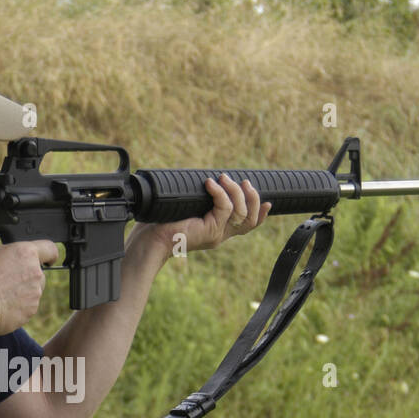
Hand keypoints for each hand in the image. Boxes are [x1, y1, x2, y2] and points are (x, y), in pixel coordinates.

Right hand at [0, 239, 55, 334]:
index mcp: (26, 253)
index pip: (50, 249)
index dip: (48, 255)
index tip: (47, 260)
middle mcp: (36, 273)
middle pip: (39, 274)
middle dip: (27, 277)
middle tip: (7, 282)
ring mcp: (35, 294)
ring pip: (32, 292)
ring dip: (21, 294)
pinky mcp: (30, 312)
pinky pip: (26, 308)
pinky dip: (17, 309)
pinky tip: (0, 307)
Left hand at [135, 174, 270, 259]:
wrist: (150, 239)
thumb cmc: (161, 221)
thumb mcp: (187, 207)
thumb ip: (201, 199)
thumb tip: (209, 179)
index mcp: (217, 230)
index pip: (247, 226)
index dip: (260, 213)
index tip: (268, 201)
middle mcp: (220, 234)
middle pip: (250, 219)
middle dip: (252, 197)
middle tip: (242, 181)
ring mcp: (216, 234)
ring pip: (240, 212)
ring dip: (234, 191)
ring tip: (222, 178)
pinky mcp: (209, 231)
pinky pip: (225, 208)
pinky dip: (219, 193)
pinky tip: (209, 184)